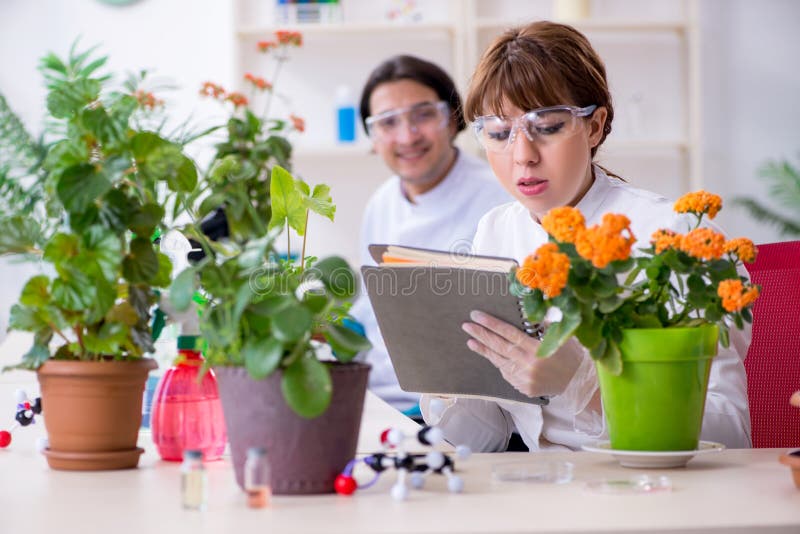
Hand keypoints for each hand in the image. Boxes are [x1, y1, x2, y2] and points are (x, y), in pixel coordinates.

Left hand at [462, 310, 583, 397]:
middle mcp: (528, 364)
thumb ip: (543, 323)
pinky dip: (498, 363)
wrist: (579, 383)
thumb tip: (528, 310)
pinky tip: (490, 355)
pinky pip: (507, 373)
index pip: (509, 333)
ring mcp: (524, 378)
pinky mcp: (523, 388)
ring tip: (471, 341)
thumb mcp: (560, 335)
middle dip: (481, 334)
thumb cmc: (571, 355)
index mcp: (536, 349)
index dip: (491, 323)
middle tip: (466, 326)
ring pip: (499, 361)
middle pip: (499, 346)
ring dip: (484, 350)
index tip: (477, 315)